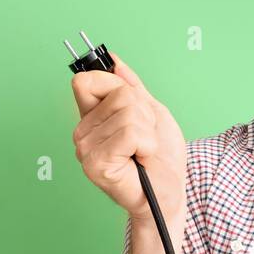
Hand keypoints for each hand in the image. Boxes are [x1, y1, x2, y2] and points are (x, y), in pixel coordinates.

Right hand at [71, 52, 185, 220]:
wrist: (170, 193)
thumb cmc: (161, 159)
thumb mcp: (151, 113)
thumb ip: (131, 86)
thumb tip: (114, 60)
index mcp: (91, 118)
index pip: (88, 81)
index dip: (116, 87)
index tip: (133, 106)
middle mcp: (82, 133)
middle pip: (118, 95)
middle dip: (144, 114)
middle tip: (145, 139)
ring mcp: (86, 149)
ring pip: (128, 114)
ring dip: (148, 133)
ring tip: (143, 151)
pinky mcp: (96, 164)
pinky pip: (131, 133)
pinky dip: (147, 145)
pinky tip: (141, 159)